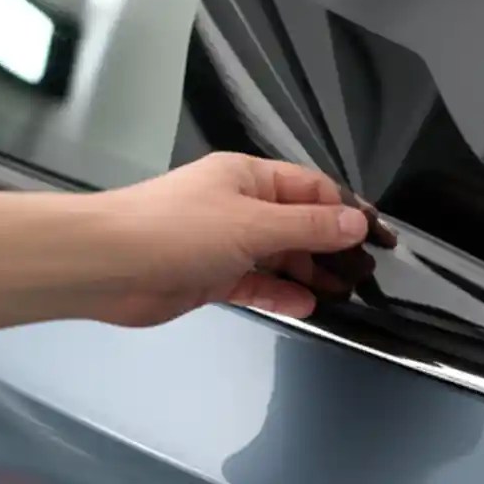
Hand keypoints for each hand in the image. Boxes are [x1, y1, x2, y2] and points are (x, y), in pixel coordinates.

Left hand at [90, 152, 375, 325]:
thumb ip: (308, 227)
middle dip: (332, 245)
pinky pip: (257, 283)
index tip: (378, 236)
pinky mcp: (210, 277)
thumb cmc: (177, 230)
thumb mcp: (253, 223)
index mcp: (249, 178)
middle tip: (367, 271)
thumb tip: (356, 223)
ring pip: (280, 256)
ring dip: (310, 272)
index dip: (346, 211)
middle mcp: (240, 206)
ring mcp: (225, 243)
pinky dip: (281, 292)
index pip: (312, 189)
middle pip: (298, 223)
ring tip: (344, 291)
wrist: (105, 265)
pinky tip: (308, 305)